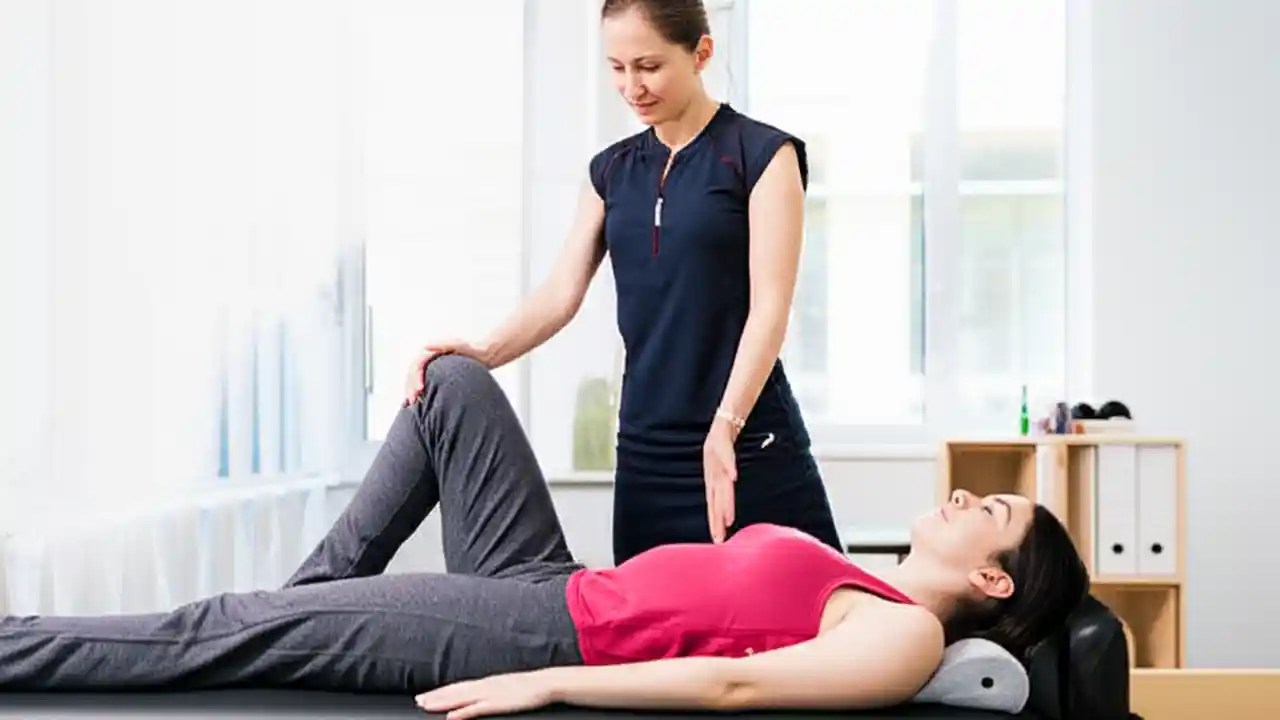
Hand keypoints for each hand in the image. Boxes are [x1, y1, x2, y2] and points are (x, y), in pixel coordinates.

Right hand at [402, 339, 487, 406]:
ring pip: (416, 378)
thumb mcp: (459, 344)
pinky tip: (418, 402)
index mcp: (431, 350)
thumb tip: (425, 346)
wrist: (485, 353)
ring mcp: (432, 365)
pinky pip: (424, 382)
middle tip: (412, 402)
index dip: (415, 377)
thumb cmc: (474, 348)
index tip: (420, 390)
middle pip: (413, 373)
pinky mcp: (437, 373)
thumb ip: (442, 344)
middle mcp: (428, 357)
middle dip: (410, 387)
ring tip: (411, 404)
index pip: (417, 364)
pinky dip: (419, 392)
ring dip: (411, 390)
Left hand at [415, 671, 555, 719]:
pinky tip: (451, 716)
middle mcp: (485, 686)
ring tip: (426, 706)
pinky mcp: (498, 703)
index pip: (459, 687)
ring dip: (443, 702)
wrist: (546, 684)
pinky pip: (476, 709)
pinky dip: (462, 712)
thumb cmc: (529, 689)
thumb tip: (481, 697)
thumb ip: (493, 692)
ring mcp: (491, 694)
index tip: (426, 695)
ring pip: (461, 698)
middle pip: (455, 691)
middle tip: (418, 701)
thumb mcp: (507, 688)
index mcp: (487, 683)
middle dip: (436, 696)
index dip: (442, 691)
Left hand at [703, 420, 738, 542]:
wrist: (730, 405)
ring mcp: (714, 449)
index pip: (713, 498)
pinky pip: (726, 451)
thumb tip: (733, 485)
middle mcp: (711, 463)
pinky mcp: (720, 434)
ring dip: (723, 498)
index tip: (718, 539)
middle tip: (718, 539)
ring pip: (719, 477)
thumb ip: (728, 471)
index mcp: (713, 470)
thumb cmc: (729, 432)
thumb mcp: (728, 454)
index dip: (715, 518)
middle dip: (716, 517)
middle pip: (714, 494)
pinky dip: (729, 464)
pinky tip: (733, 477)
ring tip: (727, 518)